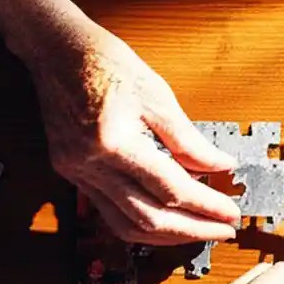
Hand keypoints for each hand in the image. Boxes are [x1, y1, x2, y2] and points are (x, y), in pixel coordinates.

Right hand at [26, 19, 241, 244]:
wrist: (54, 48)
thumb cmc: (103, 60)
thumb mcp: (156, 94)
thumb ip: (189, 139)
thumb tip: (220, 166)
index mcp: (113, 142)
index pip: (170, 190)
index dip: (206, 206)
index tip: (230, 212)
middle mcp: (90, 165)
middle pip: (149, 218)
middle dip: (192, 229)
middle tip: (223, 230)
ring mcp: (76, 173)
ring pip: (125, 225)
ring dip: (166, 235)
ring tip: (199, 229)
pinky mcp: (71, 173)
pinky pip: (109, 212)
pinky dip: (141, 220)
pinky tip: (165, 216)